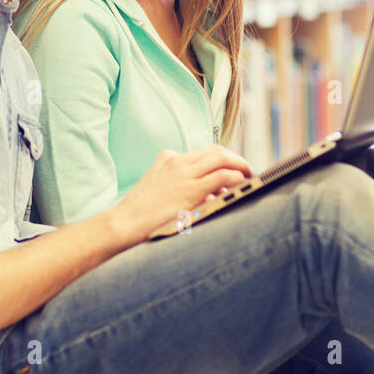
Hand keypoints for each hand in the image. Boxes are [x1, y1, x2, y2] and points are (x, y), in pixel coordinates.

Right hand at [109, 145, 253, 244]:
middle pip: (215, 150)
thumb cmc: (141, 214)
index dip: (222, 160)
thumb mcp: (159, 189)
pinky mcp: (190, 189)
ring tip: (249, 176)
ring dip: (240, 165)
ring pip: (221, 157)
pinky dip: (235, 177)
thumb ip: (182, 186)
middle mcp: (176, 161)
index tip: (232, 168)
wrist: (124, 224)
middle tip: (247, 169)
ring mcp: (183, 173)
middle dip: (235, 158)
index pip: (203, 152)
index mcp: (168, 158)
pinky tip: (241, 183)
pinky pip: (221, 176)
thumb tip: (212, 192)